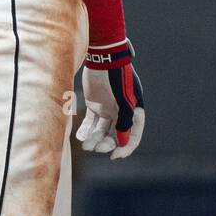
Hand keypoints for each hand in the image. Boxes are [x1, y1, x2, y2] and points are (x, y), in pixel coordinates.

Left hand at [77, 41, 144, 159]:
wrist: (103, 58)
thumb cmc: (117, 78)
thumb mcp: (124, 101)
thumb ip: (124, 121)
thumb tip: (123, 142)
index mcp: (134, 112)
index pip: (132, 136)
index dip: (125, 148)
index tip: (113, 156)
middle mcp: (122, 112)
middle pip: (115, 135)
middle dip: (105, 144)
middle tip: (94, 148)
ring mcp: (108, 108)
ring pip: (101, 130)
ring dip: (94, 139)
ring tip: (85, 145)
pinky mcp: (94, 104)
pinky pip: (90, 122)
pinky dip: (86, 130)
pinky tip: (80, 137)